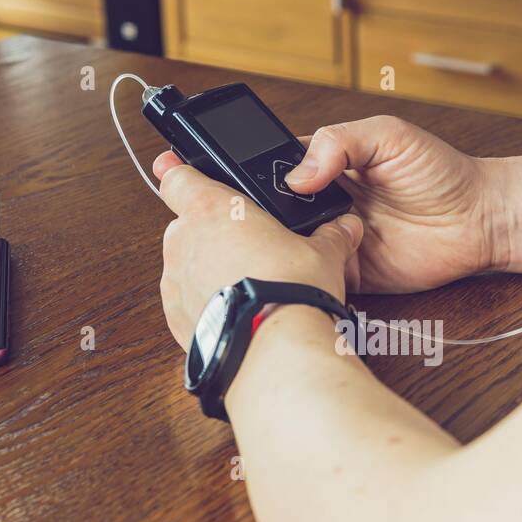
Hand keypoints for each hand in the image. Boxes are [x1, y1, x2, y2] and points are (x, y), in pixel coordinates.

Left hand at [153, 162, 362, 350]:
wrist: (275, 349)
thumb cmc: (291, 291)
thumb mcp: (323, 254)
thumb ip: (332, 234)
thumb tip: (347, 227)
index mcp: (212, 209)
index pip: (177, 176)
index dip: (181, 173)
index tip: (184, 173)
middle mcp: (183, 241)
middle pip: (187, 224)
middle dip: (213, 234)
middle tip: (248, 249)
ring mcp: (174, 281)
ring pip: (187, 265)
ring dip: (209, 271)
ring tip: (248, 287)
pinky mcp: (176, 317)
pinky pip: (188, 301)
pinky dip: (206, 304)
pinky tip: (238, 312)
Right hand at [154, 115, 501, 294]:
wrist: (478, 221)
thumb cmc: (439, 170)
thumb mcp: (388, 135)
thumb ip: (340, 142)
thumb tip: (298, 174)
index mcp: (323, 165)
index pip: (267, 167)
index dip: (240, 173)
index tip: (212, 178)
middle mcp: (320, 206)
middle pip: (267, 214)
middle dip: (247, 220)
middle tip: (229, 224)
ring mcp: (331, 243)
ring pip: (285, 250)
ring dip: (270, 252)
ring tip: (247, 252)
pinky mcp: (347, 276)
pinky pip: (313, 280)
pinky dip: (300, 282)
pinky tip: (283, 280)